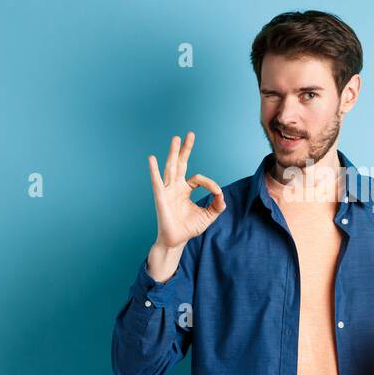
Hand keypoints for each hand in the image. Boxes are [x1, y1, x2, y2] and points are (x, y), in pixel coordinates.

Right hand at [145, 132, 225, 280]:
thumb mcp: (208, 216)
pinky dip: (154, 170)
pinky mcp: (161, 197)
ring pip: (170, 167)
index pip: (198, 178)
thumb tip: (222, 195)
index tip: (217, 194)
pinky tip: (151, 158)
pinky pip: (157, 181)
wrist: (177, 240)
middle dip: (185, 149)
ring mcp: (167, 190)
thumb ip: (217, 205)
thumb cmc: (189, 228)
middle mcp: (175, 187)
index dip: (210, 183)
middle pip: (180, 163)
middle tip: (190, 134)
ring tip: (175, 139)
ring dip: (173, 153)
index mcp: (185, 189)